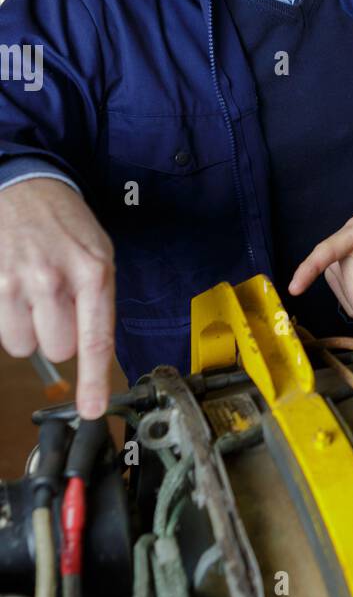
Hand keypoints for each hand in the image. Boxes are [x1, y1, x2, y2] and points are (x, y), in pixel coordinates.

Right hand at [0, 178, 114, 417]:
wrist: (25, 187)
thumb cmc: (65, 225)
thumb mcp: (99, 255)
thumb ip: (98, 304)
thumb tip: (91, 355)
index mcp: (93, 273)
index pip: (95, 340)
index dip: (93, 381)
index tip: (93, 410)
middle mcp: (53, 279)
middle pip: (58, 350)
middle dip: (58, 335)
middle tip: (56, 305)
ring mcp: (16, 282)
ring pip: (24, 345)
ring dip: (29, 329)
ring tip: (33, 294)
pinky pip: (2, 329)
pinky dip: (8, 318)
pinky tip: (14, 290)